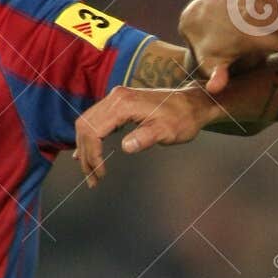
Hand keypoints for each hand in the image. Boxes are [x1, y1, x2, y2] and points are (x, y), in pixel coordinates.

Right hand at [74, 84, 216, 187]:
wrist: (192, 104)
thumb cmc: (182, 118)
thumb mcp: (167, 131)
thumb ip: (146, 138)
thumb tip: (126, 147)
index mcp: (124, 104)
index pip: (94, 130)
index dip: (93, 155)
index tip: (101, 174)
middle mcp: (116, 98)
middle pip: (86, 127)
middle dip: (86, 155)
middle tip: (93, 179)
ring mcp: (116, 99)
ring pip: (87, 123)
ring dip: (86, 149)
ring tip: (91, 172)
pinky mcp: (119, 104)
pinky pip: (96, 120)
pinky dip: (90, 138)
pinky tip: (86, 153)